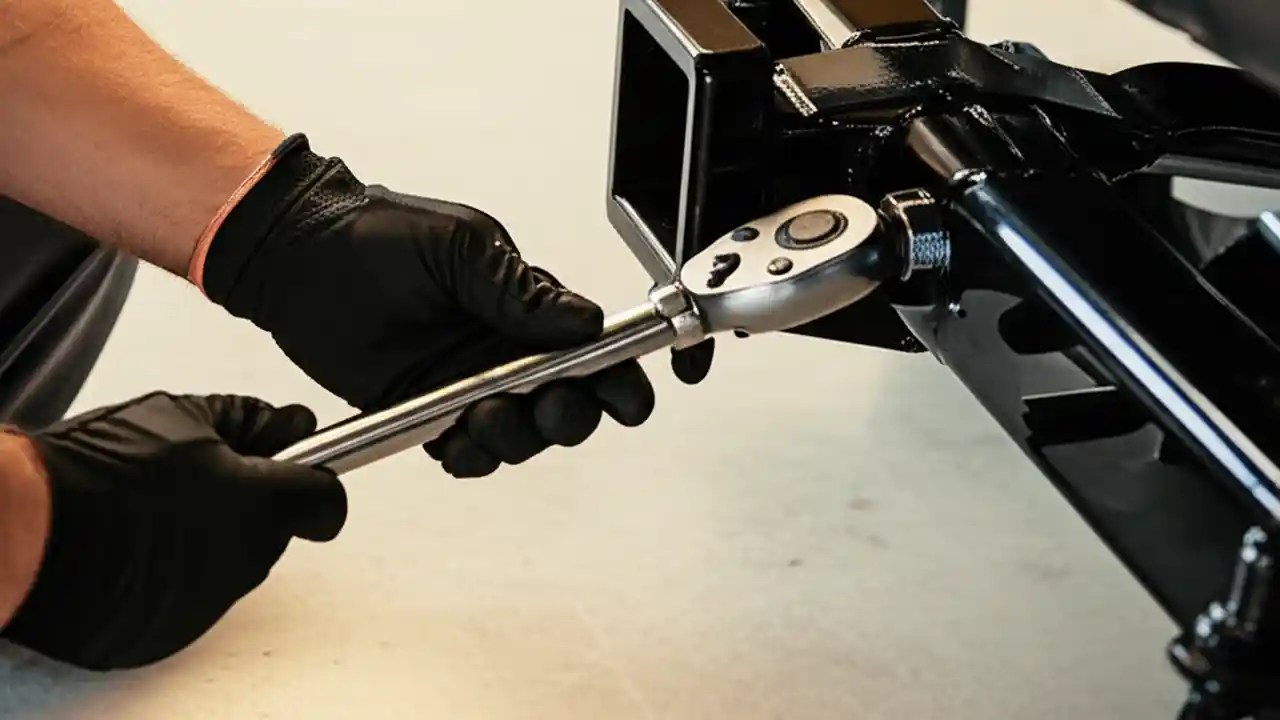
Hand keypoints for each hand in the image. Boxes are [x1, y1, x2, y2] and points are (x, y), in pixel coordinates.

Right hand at [0, 393, 345, 670]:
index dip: (311, 481)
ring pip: (230, 564)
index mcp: (263, 506)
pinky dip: (171, 576)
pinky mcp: (169, 633)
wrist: (23, 531)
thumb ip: (250, 420)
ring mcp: (209, 603)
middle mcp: (247, 562)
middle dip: (247, 506)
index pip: (326, 502)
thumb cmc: (97, 470)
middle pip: (272, 532)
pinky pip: (189, 597)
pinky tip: (131, 548)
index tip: (294, 472)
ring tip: (149, 513)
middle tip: (195, 482)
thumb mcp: (182, 416)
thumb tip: (292, 423)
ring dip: (207, 541)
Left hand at [198, 134, 655, 477]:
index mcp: (532, 307)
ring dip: (518, 437)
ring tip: (485, 415)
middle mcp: (509, 352)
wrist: (299, 257)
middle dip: (573, 415)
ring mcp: (471, 385)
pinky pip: (469, 453)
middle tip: (551, 406)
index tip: (647, 391)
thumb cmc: (380, 235)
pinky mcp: (429, 413)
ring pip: (523, 435)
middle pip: (572, 403)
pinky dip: (472, 457)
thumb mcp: (462, 248)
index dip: (634, 374)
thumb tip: (588, 321)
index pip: (603, 345)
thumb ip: (522, 292)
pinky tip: (457, 440)